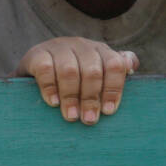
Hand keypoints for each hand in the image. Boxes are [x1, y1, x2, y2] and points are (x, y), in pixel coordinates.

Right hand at [15, 37, 137, 124]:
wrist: (33, 67)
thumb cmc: (69, 76)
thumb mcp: (94, 71)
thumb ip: (113, 70)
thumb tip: (132, 66)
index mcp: (99, 50)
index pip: (114, 65)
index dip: (113, 89)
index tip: (108, 111)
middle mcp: (81, 45)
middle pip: (92, 70)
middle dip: (91, 98)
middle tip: (89, 119)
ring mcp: (58, 47)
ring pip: (69, 70)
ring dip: (71, 96)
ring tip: (71, 116)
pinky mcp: (37, 53)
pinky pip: (45, 69)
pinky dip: (50, 88)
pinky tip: (53, 102)